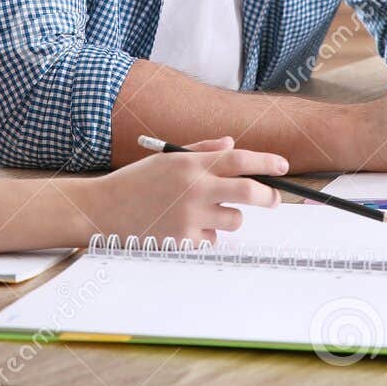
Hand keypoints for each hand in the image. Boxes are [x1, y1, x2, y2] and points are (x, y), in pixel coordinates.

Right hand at [90, 137, 286, 244]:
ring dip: (230, 217)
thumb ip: (202, 150)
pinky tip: (183, 227)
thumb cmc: (136, 181)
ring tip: (207, 212)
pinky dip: (206, 235)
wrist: (103, 209)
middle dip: (268, 195)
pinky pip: (212, 240)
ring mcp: (190, 216)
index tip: (283, 166)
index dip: (266, 161)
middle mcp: (194, 188)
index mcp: (190, 163)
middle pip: (248, 191)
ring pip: (234, 220)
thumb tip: (231, 144)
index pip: (239, 158)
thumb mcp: (168, 158)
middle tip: (273, 199)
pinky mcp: (184, 241)